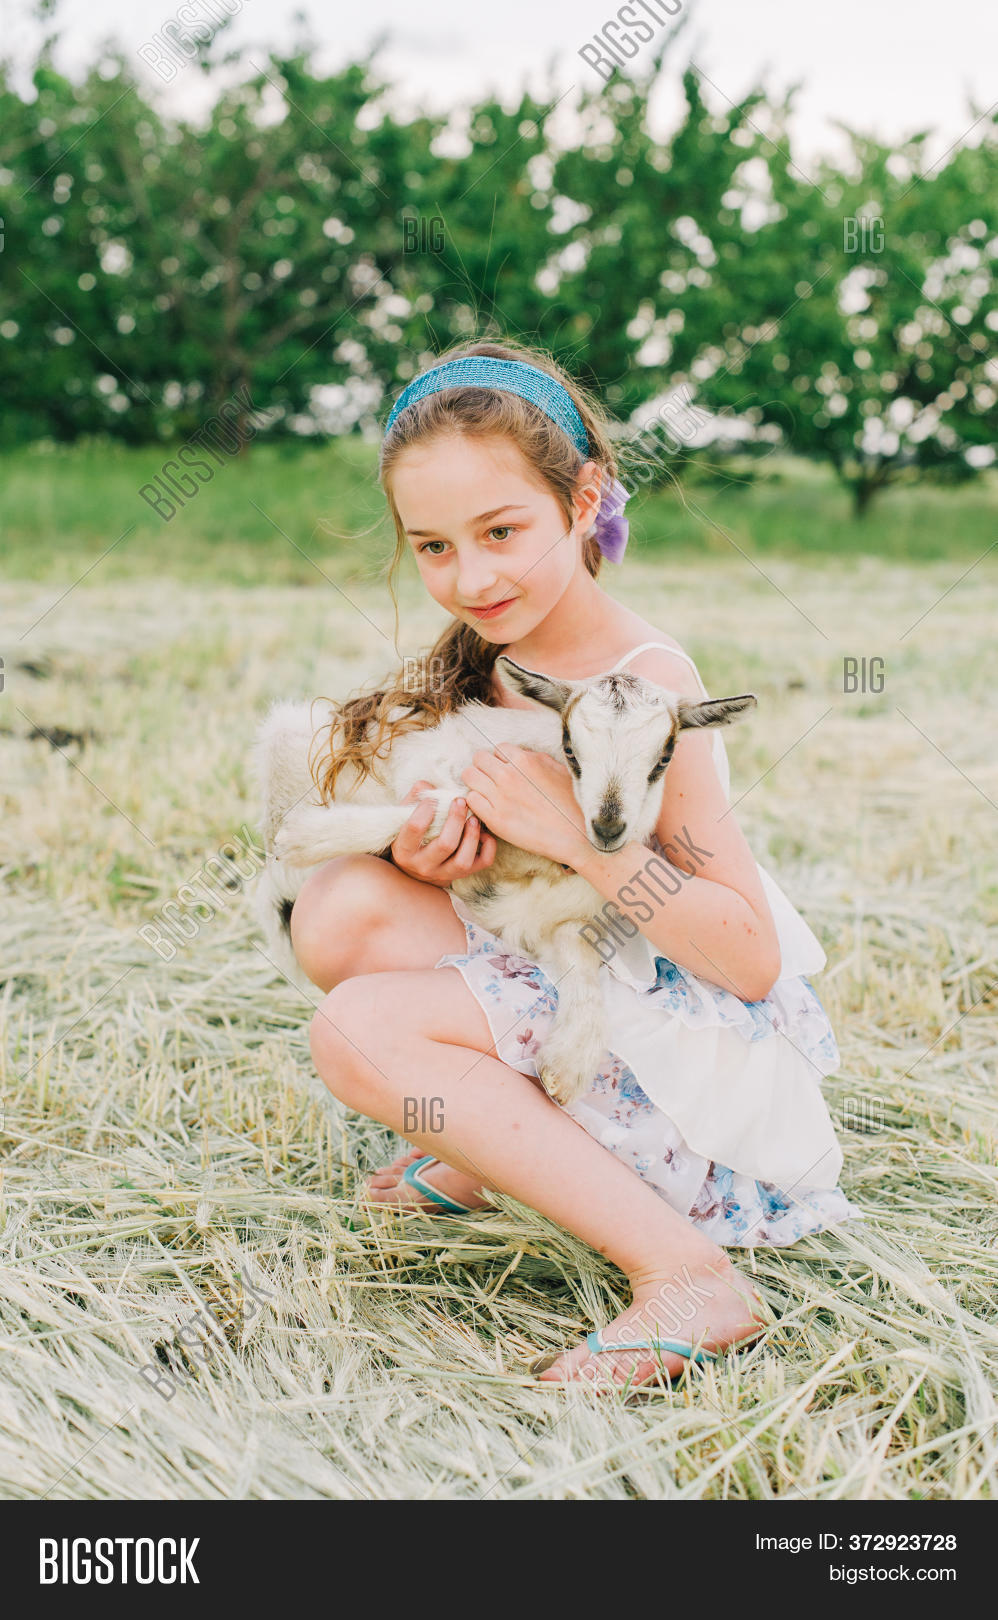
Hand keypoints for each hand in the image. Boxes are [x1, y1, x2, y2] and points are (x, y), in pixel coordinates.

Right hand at [389, 780, 496, 887]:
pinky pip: (482, 863)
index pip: (414, 828)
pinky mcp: (462, 875)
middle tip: (460, 801)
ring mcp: (443, 874)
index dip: (425, 809)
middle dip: (456, 819)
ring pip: (463, 860)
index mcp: (404, 849)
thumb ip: (415, 798)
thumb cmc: (412, 835)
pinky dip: (488, 846)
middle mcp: (423, 865)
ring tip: (474, 818)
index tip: (432, 798)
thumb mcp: (405, 817)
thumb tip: (430, 786)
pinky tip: (484, 832)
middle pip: (445, 845)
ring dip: (472, 836)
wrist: (415, 868)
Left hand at [461, 747, 588, 867]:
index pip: (497, 748)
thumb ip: (534, 758)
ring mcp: (499, 797)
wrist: (577, 835)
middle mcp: (508, 776)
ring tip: (487, 792)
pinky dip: (476, 802)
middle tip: (492, 780)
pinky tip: (488, 807)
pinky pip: (471, 800)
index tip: (508, 770)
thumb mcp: (557, 769)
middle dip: (484, 767)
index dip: (502, 760)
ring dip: (476, 783)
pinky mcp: (495, 819)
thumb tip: (520, 755)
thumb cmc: (571, 802)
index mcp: (524, 760)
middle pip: (478, 759)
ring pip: (469, 777)